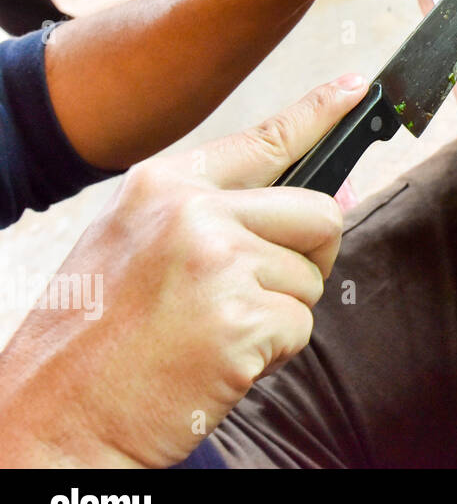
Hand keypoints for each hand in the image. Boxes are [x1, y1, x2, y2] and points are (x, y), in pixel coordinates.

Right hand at [0, 77, 366, 466]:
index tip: (355, 87)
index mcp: (162, 186)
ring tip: (210, 335)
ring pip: (308, 279)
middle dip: (308, 260)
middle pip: (318, 214)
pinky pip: (298, 328)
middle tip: (258, 297)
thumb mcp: (132, 246)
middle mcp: (193, 212)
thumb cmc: (95, 338)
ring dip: (277, 316)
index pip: (265, 140)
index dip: (319, 112)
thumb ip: (211, 216)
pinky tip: (216, 363)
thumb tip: (314, 205)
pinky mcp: (241, 319)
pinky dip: (271, 355)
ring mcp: (218, 262)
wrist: (54, 416)